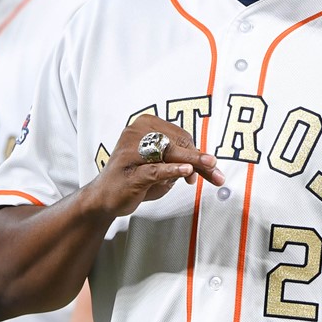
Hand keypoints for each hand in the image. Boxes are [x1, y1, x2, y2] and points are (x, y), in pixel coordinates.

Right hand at [89, 114, 224, 217]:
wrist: (105, 198)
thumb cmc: (135, 178)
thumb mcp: (163, 166)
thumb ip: (183, 161)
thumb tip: (207, 163)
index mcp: (145, 124)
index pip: (180, 135)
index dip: (197, 151)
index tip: (211, 167)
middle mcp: (136, 132)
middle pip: (177, 143)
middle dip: (199, 159)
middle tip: (217, 171)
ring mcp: (130, 151)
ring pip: (168, 153)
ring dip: (192, 162)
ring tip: (210, 168)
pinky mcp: (128, 172)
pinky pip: (154, 169)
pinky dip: (172, 170)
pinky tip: (186, 171)